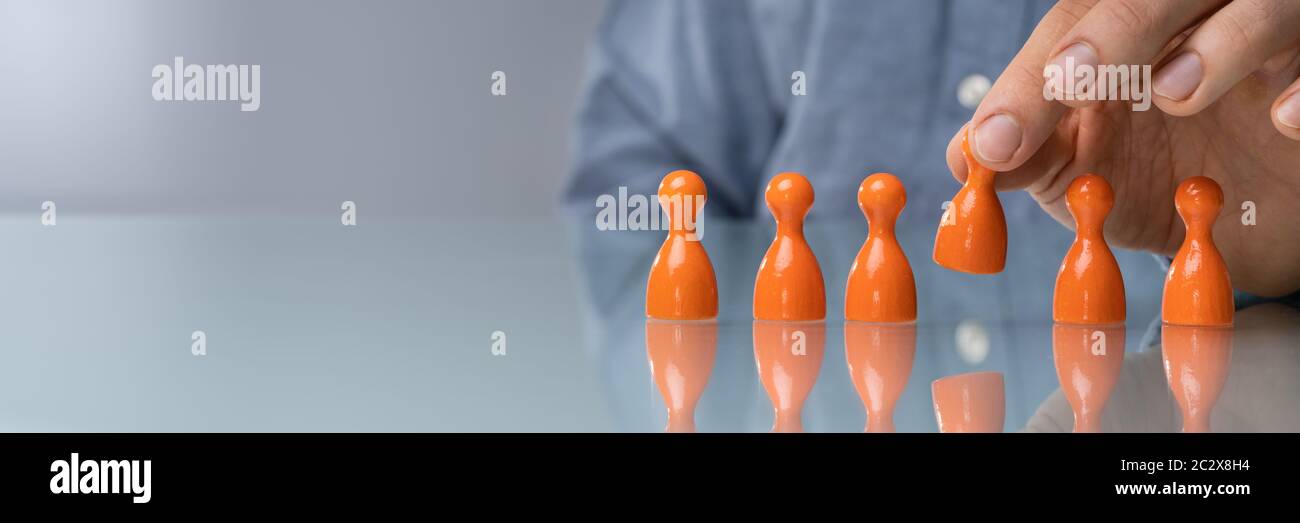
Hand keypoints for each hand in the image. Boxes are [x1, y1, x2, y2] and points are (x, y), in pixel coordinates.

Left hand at [947, 0, 1299, 296]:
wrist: (1258, 221)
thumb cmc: (1165, 176)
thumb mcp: (1087, 175)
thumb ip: (1029, 158)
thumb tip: (963, 158)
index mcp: (1128, 29)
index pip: (1074, 24)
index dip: (1032, 77)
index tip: (996, 142)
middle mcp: (1201, 15)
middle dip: (1115, 28)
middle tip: (1073, 79)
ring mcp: (1275, 33)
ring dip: (1222, 39)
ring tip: (1178, 92)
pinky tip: (1284, 121)